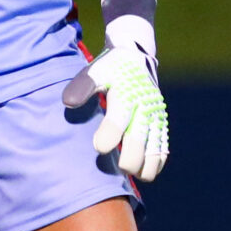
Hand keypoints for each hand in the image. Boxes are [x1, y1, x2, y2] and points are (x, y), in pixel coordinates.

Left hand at [61, 12, 168, 181]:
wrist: (136, 60)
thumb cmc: (110, 70)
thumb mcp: (96, 71)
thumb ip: (83, 87)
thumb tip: (68, 103)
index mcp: (127, 96)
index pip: (119, 121)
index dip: (108, 138)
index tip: (99, 146)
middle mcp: (145, 110)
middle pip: (138, 148)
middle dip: (124, 161)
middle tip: (110, 161)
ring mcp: (156, 121)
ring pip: (153, 158)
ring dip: (138, 169)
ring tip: (122, 169)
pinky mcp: (162, 128)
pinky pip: (160, 157)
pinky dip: (150, 168)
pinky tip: (135, 168)